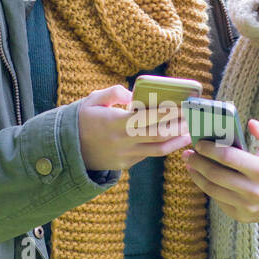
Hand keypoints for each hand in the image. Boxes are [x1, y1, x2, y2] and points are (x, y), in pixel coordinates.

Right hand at [77, 85, 191, 172]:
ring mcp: (124, 156)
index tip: (182, 105)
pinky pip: (147, 155)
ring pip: (158, 150)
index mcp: (115, 123)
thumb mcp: (92, 100)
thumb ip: (114, 92)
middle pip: (159, 135)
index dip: (167, 112)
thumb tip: (133, 94)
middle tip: (193, 118)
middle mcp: (122, 141)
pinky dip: (161, 146)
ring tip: (189, 132)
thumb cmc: (81, 120)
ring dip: (176, 141)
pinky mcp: (125, 165)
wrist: (65, 150)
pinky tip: (171, 138)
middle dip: (178, 126)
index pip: (147, 117)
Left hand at [182, 119, 258, 233]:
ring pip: (213, 189)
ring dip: (197, 176)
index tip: (198, 143)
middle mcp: (254, 191)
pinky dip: (207, 187)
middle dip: (198, 162)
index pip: (229, 158)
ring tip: (190, 164)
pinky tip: (201, 177)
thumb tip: (251, 122)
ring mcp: (246, 206)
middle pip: (216, 175)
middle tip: (188, 153)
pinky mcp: (240, 216)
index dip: (210, 149)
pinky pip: (217, 200)